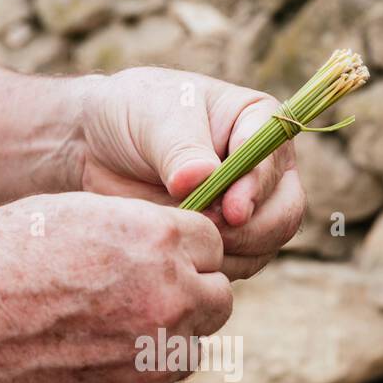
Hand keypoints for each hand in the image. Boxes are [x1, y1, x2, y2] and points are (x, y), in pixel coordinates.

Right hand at [0, 192, 230, 382]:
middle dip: (191, 293)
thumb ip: (136, 230)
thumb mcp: (72, 215)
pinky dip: (136, 372)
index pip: (213, 243)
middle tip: (145, 294)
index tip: (158, 257)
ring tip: (107, 328)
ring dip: (166, 337)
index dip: (184, 249)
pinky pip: (157, 382)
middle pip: (218, 297)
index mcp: (157, 241)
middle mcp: (169, 299)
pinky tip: (87, 357)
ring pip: (192, 346)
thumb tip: (174, 245)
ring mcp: (153, 357)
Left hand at [76, 68, 306, 280]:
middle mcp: (266, 168)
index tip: (231, 210)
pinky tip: (181, 252)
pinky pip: (238, 266)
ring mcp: (252, 208)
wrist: (98, 148)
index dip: (256, 188)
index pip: (274, 160)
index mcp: (259, 122)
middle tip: (204, 230)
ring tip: (182, 235)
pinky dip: (212, 265)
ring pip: (264, 246)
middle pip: (284, 213)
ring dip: (227, 250)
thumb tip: (202, 178)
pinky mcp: (231, 240)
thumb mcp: (155, 121)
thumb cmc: (133, 116)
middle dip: (248, 230)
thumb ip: (182, 151)